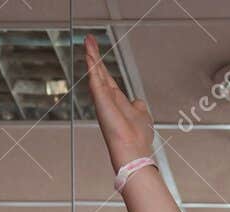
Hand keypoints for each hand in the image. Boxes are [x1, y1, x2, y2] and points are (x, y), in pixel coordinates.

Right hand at [84, 34, 153, 169]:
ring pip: (96, 73)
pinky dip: (92, 65)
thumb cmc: (137, 139)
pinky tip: (89, 54)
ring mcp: (103, 99)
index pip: (108, 80)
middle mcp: (108, 100)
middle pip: (100, 73)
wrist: (132, 152)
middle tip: (89, 40)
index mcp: (117, 103)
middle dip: (95, 55)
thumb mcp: (142, 116)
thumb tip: (137, 102)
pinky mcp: (101, 100)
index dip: (104, 67)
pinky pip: (95, 78)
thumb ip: (138, 107)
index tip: (99, 55)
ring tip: (88, 41)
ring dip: (92, 56)